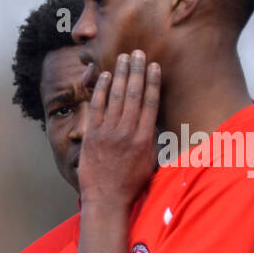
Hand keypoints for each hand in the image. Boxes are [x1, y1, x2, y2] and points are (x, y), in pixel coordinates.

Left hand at [77, 50, 161, 208]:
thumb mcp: (151, 162)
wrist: (107, 199)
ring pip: (117, 97)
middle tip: (139, 53)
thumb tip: (161, 122)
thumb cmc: (131, 183)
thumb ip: (155, 140)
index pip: (151, 103)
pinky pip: (97, 107)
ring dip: (121, 75)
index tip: (155, 66)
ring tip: (124, 58)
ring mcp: (108, 133)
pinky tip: (105, 76)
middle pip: (134, 94)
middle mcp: (128, 132)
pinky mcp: (92, 136)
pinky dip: (102, 90)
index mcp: (145, 138)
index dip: (153, 82)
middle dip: (137, 71)